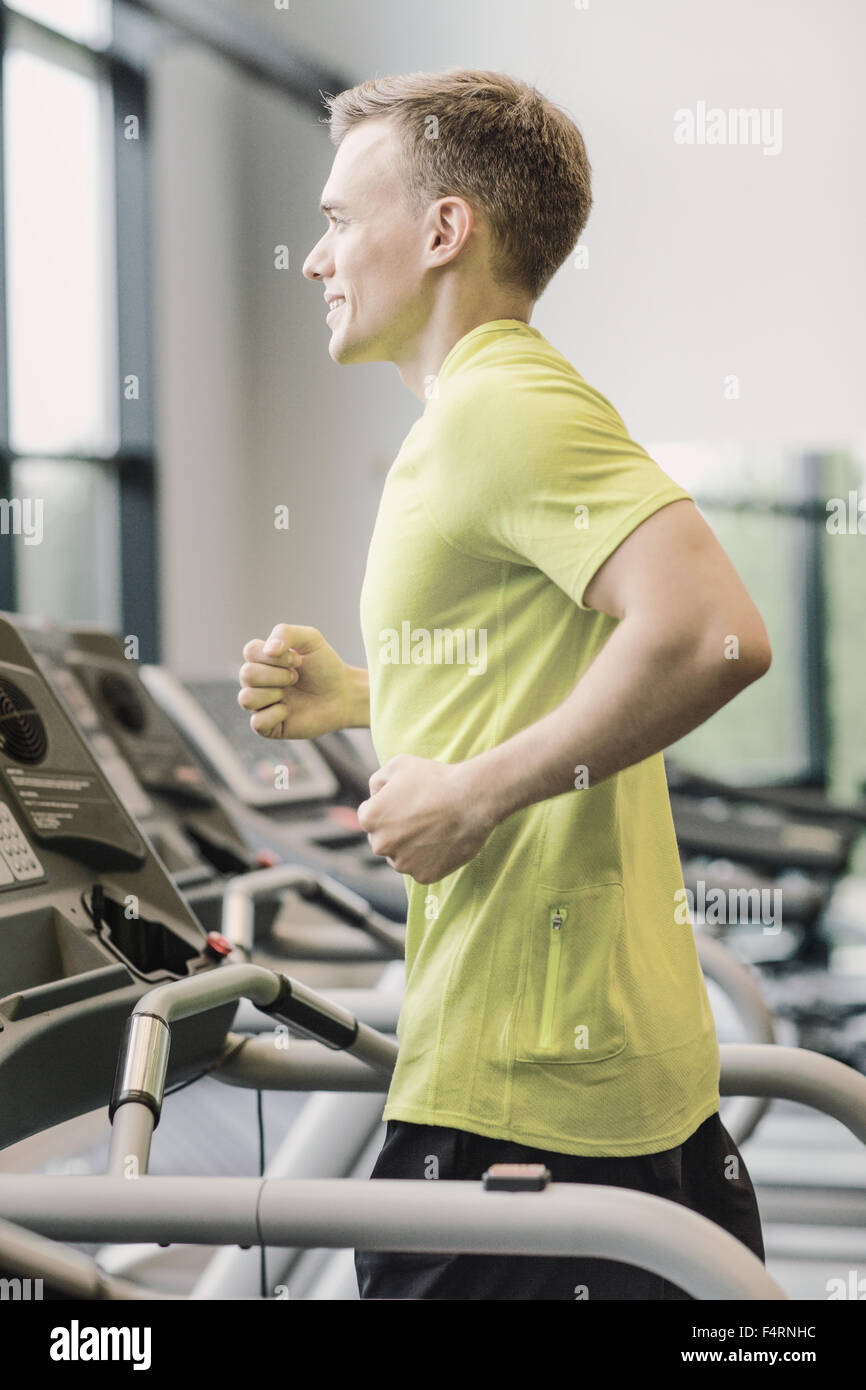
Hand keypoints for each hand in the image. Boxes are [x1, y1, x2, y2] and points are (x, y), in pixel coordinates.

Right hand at [238, 623, 354, 738]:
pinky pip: (257, 723)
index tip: (298, 660)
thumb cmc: (325, 666)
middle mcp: (258, 682)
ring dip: (273, 694)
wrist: (343, 695)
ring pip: (246, 699)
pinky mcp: (269, 727)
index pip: (249, 651)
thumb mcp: (311, 639)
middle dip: (277, 675)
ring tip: (290, 694)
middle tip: (296, 677)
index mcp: (263, 660)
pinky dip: (275, 715)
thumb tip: (268, 650)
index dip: (275, 656)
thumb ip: (286, 633)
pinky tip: (288, 711)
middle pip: (246, 674)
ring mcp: (262, 705)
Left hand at [356, 754, 495, 883]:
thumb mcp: (398, 764)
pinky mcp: (424, 876)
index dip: (389, 806)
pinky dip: (430, 860)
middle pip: (383, 839)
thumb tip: (374, 795)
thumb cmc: (436, 779)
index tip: (408, 802)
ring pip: (401, 857)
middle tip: (422, 816)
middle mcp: (380, 845)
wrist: (472, 799)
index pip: (370, 816)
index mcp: (369, 818)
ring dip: (411, 847)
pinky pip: (421, 869)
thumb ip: (377, 781)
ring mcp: (403, 864)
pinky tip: (442, 842)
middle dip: (396, 830)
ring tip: (434, 829)